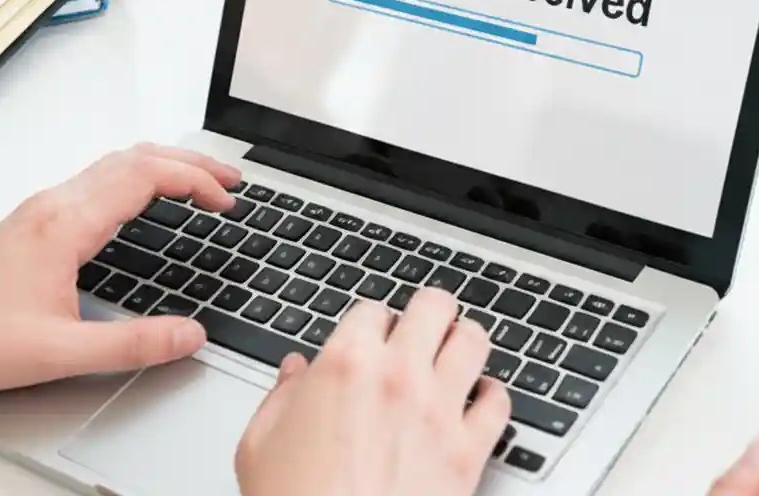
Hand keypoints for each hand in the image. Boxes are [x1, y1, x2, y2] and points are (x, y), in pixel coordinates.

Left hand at [0, 143, 240, 394]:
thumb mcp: (62, 353)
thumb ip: (133, 345)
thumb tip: (191, 334)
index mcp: (66, 224)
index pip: (146, 175)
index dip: (195, 181)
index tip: (226, 201)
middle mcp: (55, 204)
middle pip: (136, 156)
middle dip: (192, 162)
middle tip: (231, 181)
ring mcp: (43, 208)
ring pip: (116, 162)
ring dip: (165, 164)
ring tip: (202, 183)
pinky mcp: (37, 219)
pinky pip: (99, 178)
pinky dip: (140, 177)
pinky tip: (151, 200)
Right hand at [236, 289, 511, 495]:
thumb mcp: (259, 446)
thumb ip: (280, 397)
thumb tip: (294, 372)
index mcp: (346, 365)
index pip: (373, 310)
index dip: (372, 323)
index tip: (372, 337)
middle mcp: (399, 377)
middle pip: (435, 307)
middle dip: (428, 314)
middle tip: (422, 330)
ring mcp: (440, 411)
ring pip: (475, 341)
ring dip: (464, 343)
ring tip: (454, 353)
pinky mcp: (469, 450)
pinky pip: (499, 402)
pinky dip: (491, 396)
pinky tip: (477, 401)